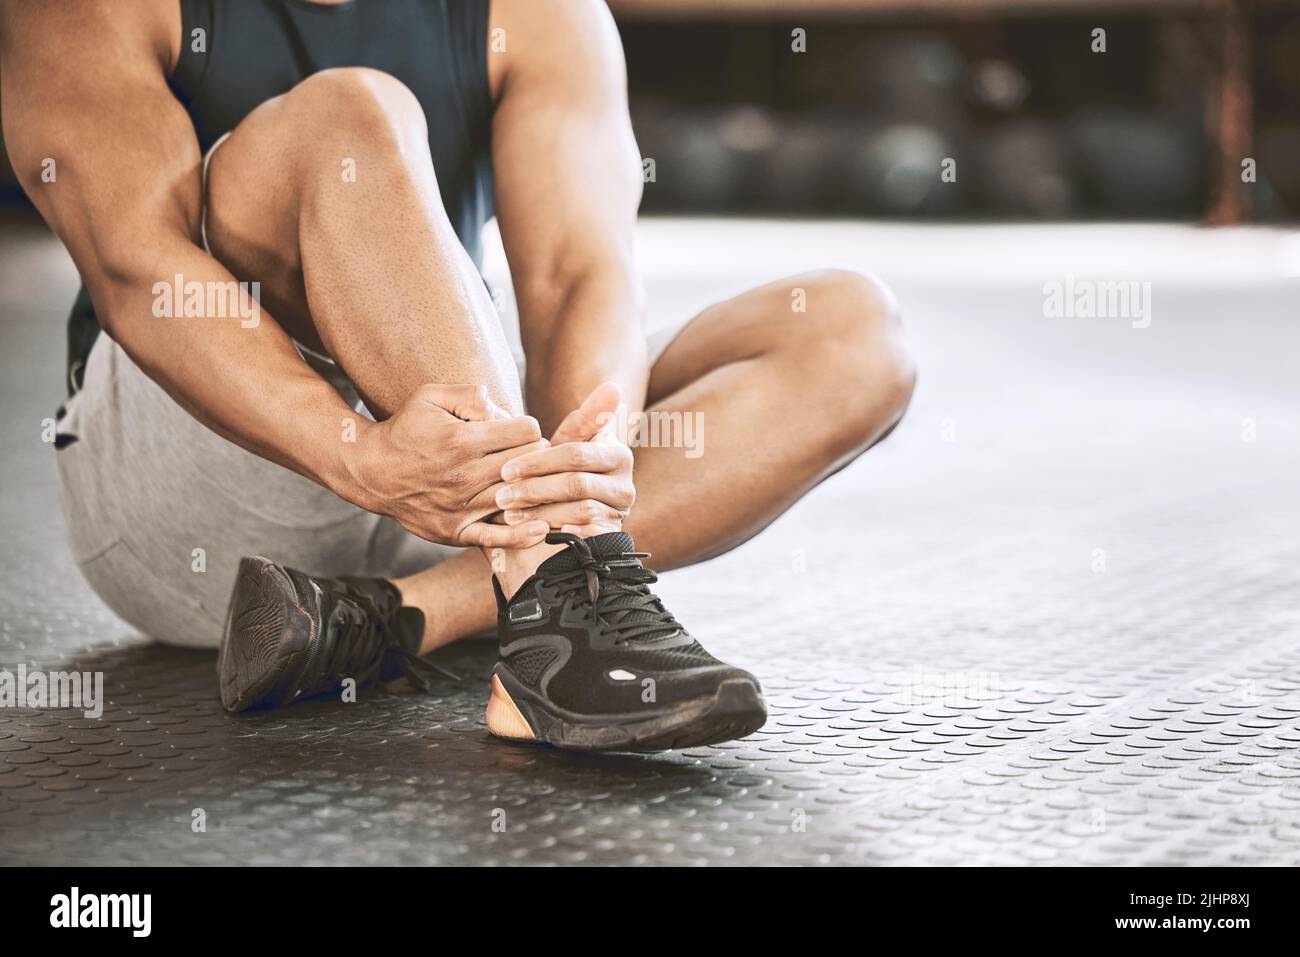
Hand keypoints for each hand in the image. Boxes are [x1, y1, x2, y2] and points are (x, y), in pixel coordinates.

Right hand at [342, 384, 552, 547]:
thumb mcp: (431, 397)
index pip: (526, 431)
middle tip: (528, 454)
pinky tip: (541, 525)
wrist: (372, 472)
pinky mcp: (456, 531)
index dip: (527, 427)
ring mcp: (460, 507)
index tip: (519, 430)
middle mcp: (463, 476)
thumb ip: (470, 395)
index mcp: (461, 440)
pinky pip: (498, 538)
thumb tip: (501, 409)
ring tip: (532, 480)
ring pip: (521, 498)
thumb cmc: (407, 430)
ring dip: (533, 488)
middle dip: (533, 455)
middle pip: (528, 463)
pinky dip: (524, 534)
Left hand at [497, 382, 634, 536]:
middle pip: (576, 484)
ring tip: (509, 514)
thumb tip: (613, 385)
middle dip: (535, 488)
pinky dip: (559, 533)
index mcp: (618, 455)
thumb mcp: (570, 446)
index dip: (538, 462)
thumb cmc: (564, 476)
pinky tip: (534, 533)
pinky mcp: (611, 539)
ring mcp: (620, 514)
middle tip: (501, 495)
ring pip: (579, 510)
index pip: (576, 454)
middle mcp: (626, 485)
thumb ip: (586, 418)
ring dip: (540, 512)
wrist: (570, 521)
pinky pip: (585, 536)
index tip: (505, 470)